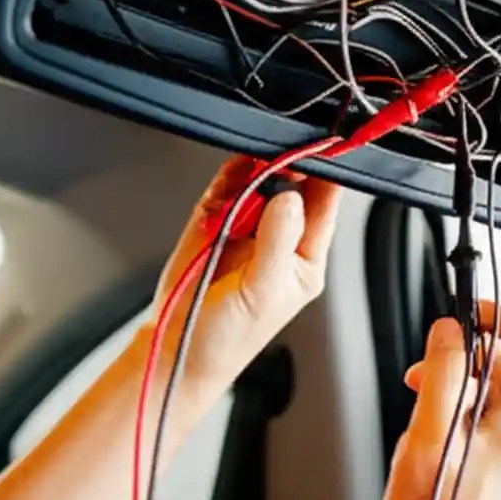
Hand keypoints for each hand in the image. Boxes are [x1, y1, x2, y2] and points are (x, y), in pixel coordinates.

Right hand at [151, 156, 340, 400]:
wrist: (175, 348)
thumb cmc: (228, 338)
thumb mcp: (261, 292)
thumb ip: (276, 242)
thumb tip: (290, 199)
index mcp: (305, 259)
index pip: (325, 205)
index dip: (324, 175)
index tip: (317, 151)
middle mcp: (280, 238)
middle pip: (294, 185)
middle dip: (286, 166)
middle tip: (277, 159)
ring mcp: (247, 225)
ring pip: (259, 179)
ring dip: (255, 169)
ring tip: (249, 174)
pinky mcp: (214, 218)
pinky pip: (225, 186)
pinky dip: (226, 177)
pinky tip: (228, 182)